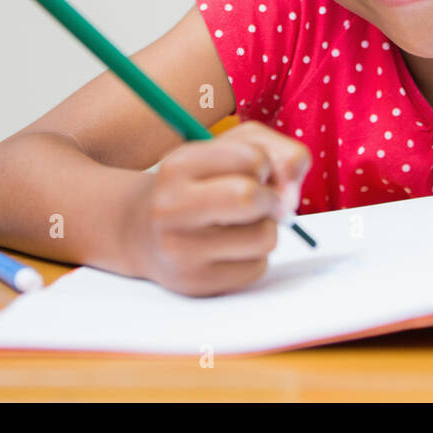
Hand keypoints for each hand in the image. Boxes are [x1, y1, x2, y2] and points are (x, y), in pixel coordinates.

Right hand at [124, 120, 311, 295]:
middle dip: (270, 198)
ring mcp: (181, 250)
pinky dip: (254, 256)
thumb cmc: (199, 183)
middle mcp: (171, 207)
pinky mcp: (196, 284)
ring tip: (240, 225)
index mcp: (178, 164)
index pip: (254, 160)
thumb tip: (292, 194)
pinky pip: (257, 268)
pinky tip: (229, 249)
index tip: (252, 172)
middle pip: (250, 198)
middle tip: (260, 200)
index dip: (266, 166)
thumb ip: (276, 152)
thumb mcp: (230, 149)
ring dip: (266, 228)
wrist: (141, 229)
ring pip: (264, 237)